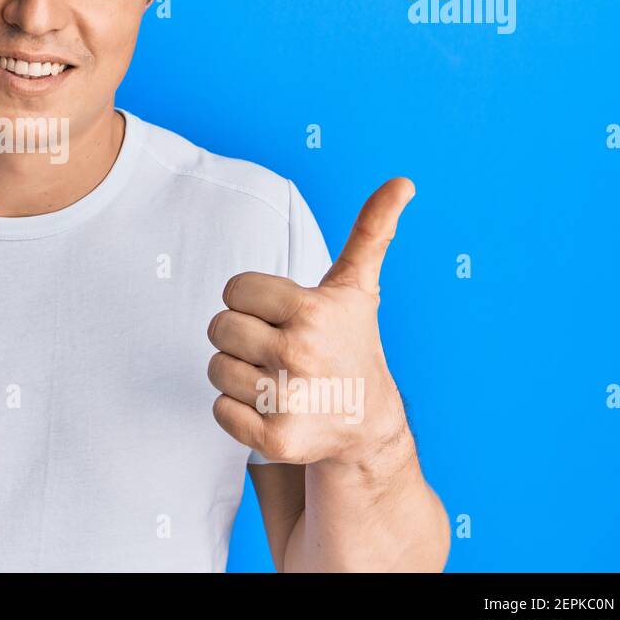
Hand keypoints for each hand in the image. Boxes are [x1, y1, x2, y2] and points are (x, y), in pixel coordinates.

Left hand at [206, 177, 414, 465]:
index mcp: (310, 310)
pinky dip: (236, 410)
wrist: (366, 423)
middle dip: (240, 336)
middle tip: (275, 348)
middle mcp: (299, 352)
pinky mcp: (276, 438)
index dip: (251, 301)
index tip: (280, 316)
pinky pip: (219, 410)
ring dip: (237, 372)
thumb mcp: (356, 287)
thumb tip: (403, 181)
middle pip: (219, 327)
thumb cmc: (350, 343)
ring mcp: (287, 398)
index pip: (234, 290)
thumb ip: (370, 231)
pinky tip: (270, 407)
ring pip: (216, 368)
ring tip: (274, 376)